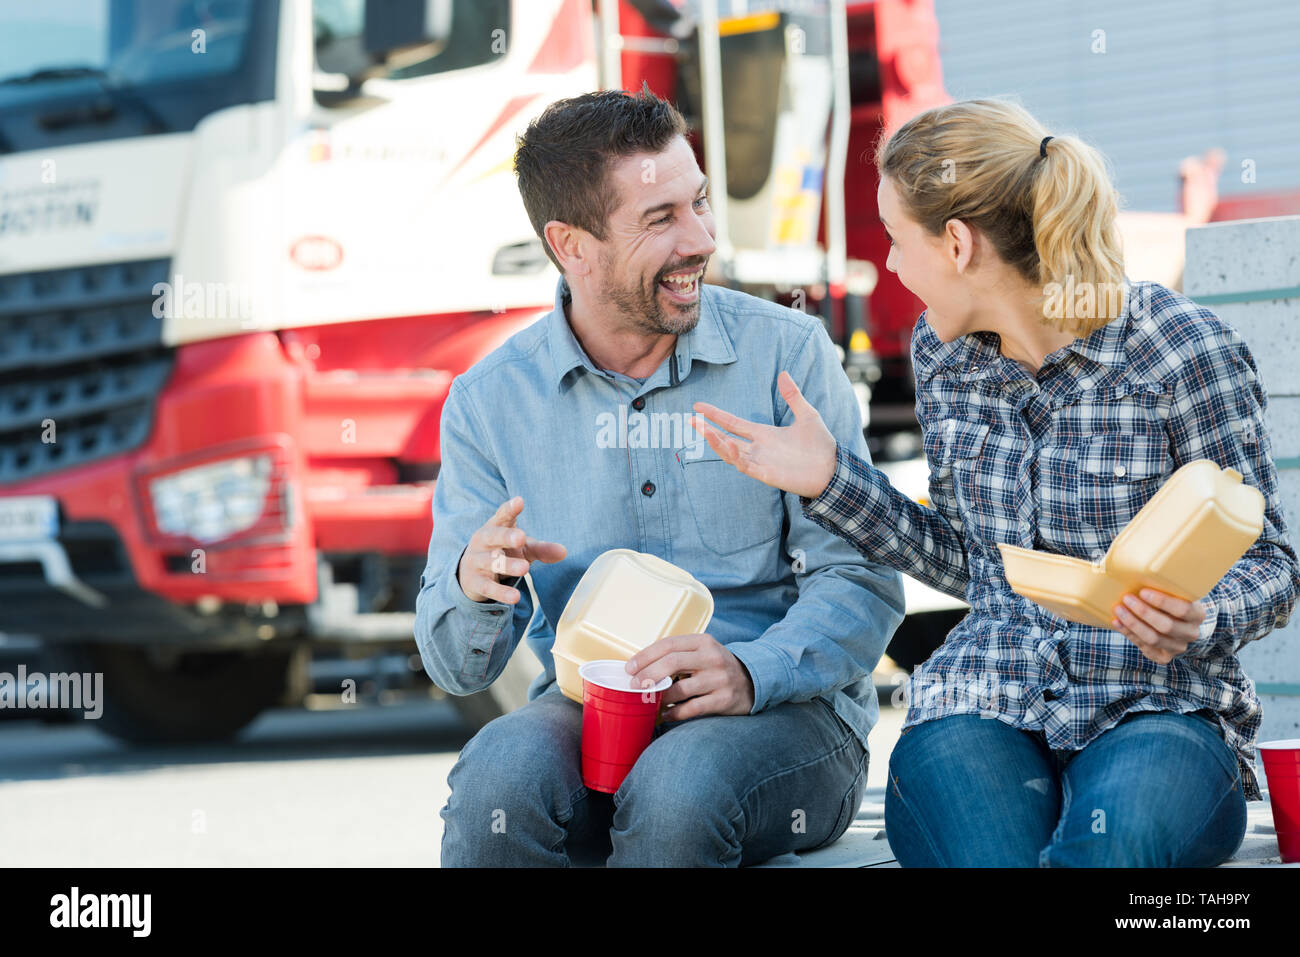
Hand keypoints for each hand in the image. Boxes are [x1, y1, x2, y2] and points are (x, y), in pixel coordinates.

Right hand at [457, 496, 565, 603]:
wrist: (470, 575)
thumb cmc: (502, 553)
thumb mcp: (523, 549)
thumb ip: (542, 549)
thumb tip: (564, 552)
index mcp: (495, 527)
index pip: (502, 516)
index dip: (510, 509)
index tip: (519, 501)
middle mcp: (483, 541)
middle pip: (493, 536)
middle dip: (506, 536)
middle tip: (521, 537)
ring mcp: (476, 561)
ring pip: (491, 562)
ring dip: (507, 565)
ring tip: (524, 569)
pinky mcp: (475, 582)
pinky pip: (488, 587)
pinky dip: (501, 592)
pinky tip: (515, 597)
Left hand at [625, 633, 754, 721]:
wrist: (753, 681)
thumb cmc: (716, 667)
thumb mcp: (702, 652)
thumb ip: (678, 655)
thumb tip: (640, 668)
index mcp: (703, 642)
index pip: (669, 645)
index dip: (645, 656)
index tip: (629, 668)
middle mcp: (712, 658)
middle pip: (672, 663)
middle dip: (648, 675)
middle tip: (634, 686)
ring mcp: (720, 679)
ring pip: (680, 689)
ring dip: (660, 698)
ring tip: (649, 702)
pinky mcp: (724, 700)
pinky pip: (692, 708)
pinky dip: (675, 713)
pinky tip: (665, 715)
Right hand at [691, 370, 837, 498]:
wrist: (833, 469)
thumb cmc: (821, 445)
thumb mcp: (807, 414)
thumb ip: (793, 396)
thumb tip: (783, 373)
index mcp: (764, 434)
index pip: (733, 423)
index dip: (716, 415)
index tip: (698, 406)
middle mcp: (758, 448)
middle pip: (725, 438)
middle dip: (707, 430)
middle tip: (691, 419)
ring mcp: (760, 462)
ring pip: (730, 453)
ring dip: (716, 442)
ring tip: (703, 430)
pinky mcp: (766, 474)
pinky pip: (744, 465)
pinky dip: (733, 456)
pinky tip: (726, 443)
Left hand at [1111, 589, 1206, 663]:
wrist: (1180, 623)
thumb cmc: (1172, 601)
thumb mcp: (1176, 591)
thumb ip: (1165, 583)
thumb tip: (1139, 562)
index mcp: (1198, 614)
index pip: (1183, 609)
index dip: (1162, 602)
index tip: (1142, 591)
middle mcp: (1191, 633)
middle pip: (1166, 626)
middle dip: (1143, 612)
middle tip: (1126, 598)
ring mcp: (1178, 647)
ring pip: (1153, 639)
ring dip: (1132, 624)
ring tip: (1118, 609)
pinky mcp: (1164, 657)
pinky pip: (1144, 647)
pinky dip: (1129, 634)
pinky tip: (1117, 622)